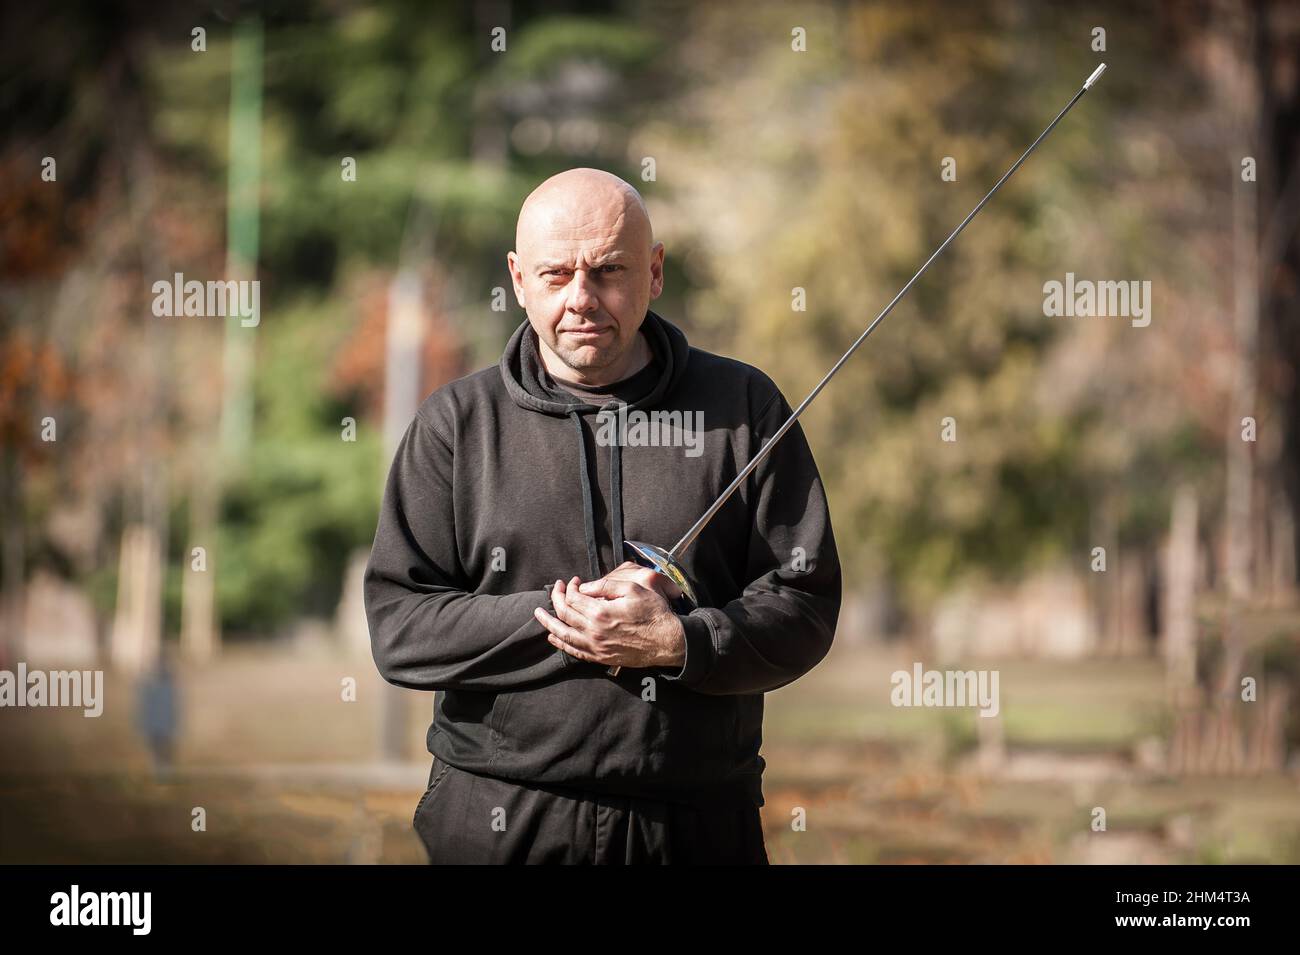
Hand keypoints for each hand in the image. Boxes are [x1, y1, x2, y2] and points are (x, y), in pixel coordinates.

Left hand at [534, 568, 685, 669]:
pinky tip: (554, 637)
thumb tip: (583, 587)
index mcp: (601, 612)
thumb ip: (605, 586)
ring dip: (549, 623)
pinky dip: (561, 644)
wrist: (668, 642)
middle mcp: (594, 632)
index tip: (572, 581)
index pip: (573, 598)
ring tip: (539, 614)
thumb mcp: (633, 589)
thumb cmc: (654, 613)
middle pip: (564, 615)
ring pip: (563, 636)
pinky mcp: (601, 658)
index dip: (568, 587)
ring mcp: (596, 647)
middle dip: (556, 599)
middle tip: (555, 589)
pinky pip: (575, 652)